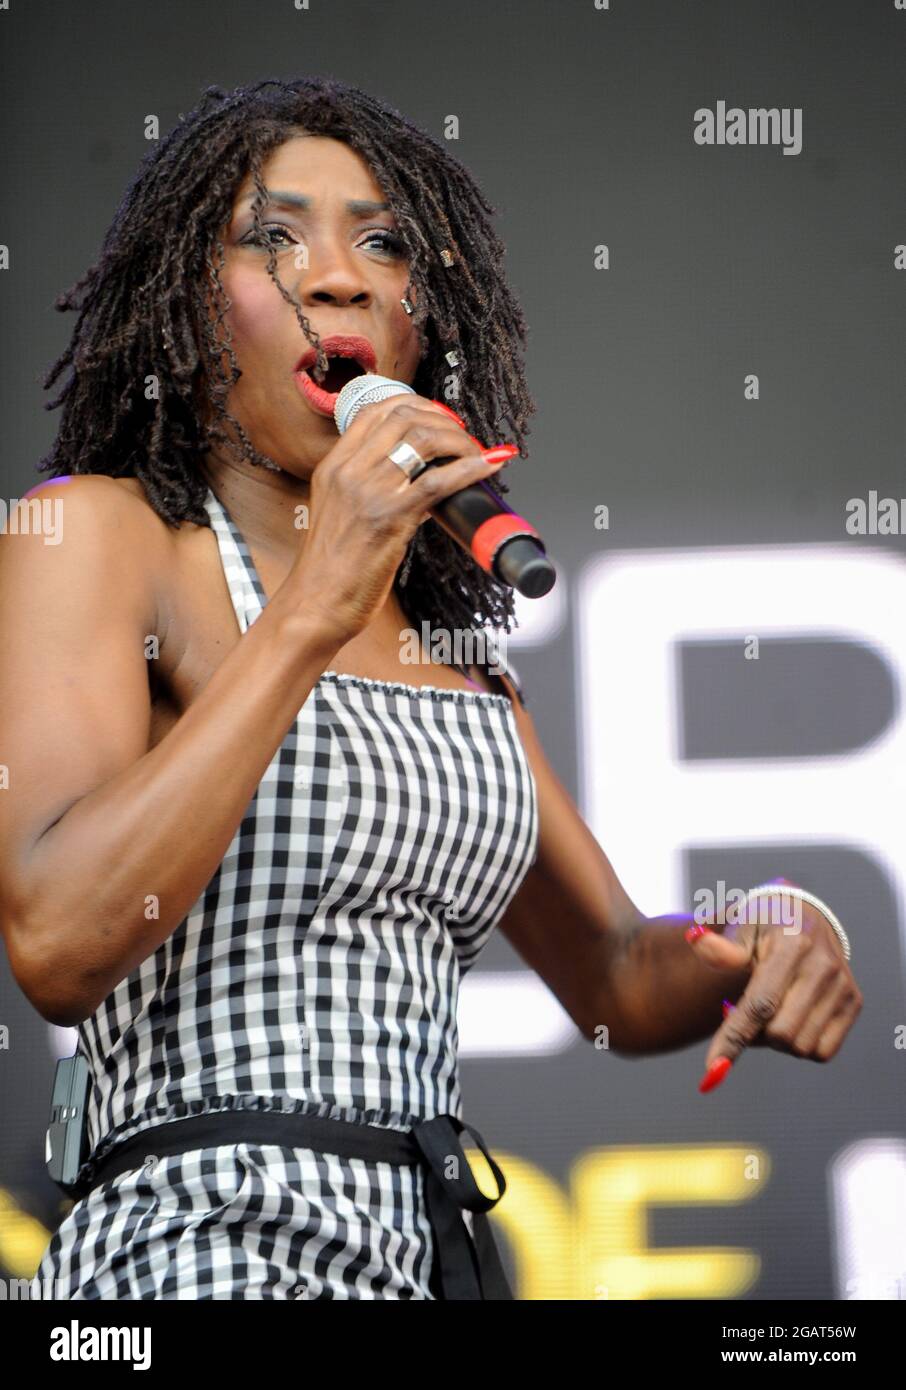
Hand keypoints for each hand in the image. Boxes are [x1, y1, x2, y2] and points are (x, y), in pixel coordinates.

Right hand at [289, 395, 515, 645]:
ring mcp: (367, 492)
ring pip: (422, 440)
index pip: (375, 411)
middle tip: (463, 436)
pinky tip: (489, 466)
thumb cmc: (331, 570)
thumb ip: (372, 491)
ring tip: (476, 452)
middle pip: (403, 416)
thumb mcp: (341, 515)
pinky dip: (470, 468)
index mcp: (332, 467)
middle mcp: (348, 472)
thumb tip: (420, 482)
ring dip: (459, 440)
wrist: (316, 604)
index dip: (415, 404)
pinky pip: (438, 481)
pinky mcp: (389, 518)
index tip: (438, 416)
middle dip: (442, 419)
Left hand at [687, 878, 862, 1090]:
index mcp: (791, 945)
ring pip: (801, 1048)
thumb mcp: (740, 926)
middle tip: (745, 1012)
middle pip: (780, 1035)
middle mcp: (822, 966)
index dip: (733, 1038)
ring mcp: (842, 986)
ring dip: (776, 1041)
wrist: (805, 913)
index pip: (759, 1005)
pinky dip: (800, 1045)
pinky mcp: (853, 1002)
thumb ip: (720, 945)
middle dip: (755, 1034)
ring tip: (770, 1011)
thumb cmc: (762, 923)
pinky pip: (822, 1052)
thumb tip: (697, 941)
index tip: (713, 1069)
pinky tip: (791, 1018)